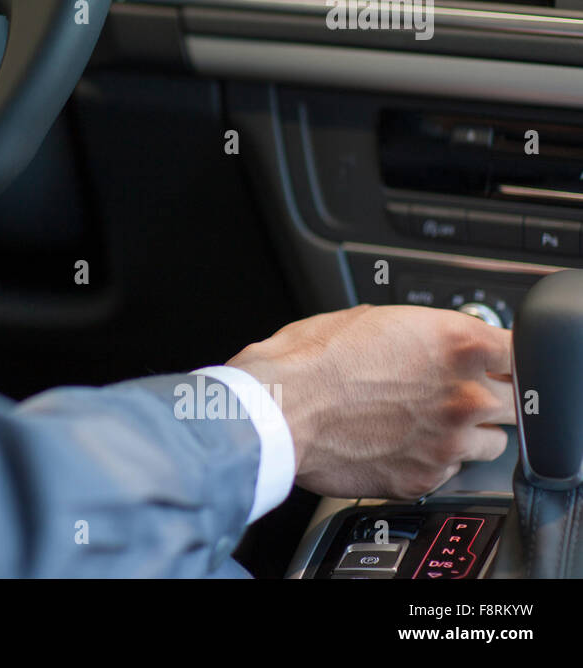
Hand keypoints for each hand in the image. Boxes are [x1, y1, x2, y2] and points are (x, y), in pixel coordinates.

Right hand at [226, 304, 514, 499]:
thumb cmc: (307, 361)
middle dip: (487, 394)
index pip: (521, 351)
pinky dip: (432, 461)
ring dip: (467, 433)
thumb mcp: (370, 318)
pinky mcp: (425, 478)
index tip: (490, 361)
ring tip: (424, 423)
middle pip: (515, 400)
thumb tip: (433, 341)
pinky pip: (450, 471)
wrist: (275, 412)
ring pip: (493, 443)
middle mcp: (464, 395)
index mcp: (457, 344)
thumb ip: (422, 333)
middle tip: (450, 391)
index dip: (499, 356)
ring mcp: (448, 441)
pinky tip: (398, 444)